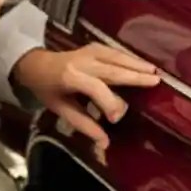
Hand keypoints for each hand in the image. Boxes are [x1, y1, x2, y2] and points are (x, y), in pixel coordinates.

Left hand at [11, 43, 160, 148]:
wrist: (34, 63)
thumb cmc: (47, 89)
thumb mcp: (60, 109)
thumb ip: (84, 124)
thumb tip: (105, 143)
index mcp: (70, 77)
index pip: (95, 88)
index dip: (109, 102)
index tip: (117, 118)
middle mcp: (82, 62)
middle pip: (112, 69)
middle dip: (134, 76)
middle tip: (155, 82)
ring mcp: (89, 51)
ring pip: (117, 57)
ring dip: (137, 64)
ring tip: (155, 72)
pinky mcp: (95, 47)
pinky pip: (116, 52)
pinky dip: (131, 58)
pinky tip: (143, 64)